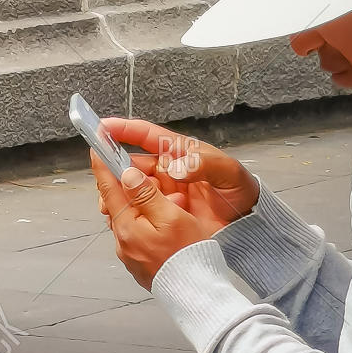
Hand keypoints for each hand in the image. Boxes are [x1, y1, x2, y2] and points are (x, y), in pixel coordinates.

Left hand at [92, 157, 214, 290]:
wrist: (198, 295)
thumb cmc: (189, 257)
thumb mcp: (172, 217)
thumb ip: (146, 194)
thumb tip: (126, 174)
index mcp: (126, 226)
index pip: (108, 187)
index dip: (102, 164)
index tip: (97, 147)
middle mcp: (121, 240)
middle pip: (117, 202)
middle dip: (131, 186)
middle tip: (155, 181)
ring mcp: (128, 253)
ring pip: (129, 218)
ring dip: (143, 206)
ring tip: (171, 205)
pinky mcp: (138, 262)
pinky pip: (137, 234)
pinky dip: (148, 223)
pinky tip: (167, 226)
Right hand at [101, 117, 259, 234]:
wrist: (250, 224)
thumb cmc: (239, 190)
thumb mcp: (228, 172)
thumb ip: (203, 166)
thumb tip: (172, 169)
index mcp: (178, 151)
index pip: (145, 135)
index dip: (122, 129)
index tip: (101, 128)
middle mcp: (165, 169)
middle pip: (131, 164)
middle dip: (113, 168)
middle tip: (102, 179)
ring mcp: (162, 192)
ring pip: (131, 187)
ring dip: (118, 193)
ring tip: (110, 204)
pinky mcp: (162, 213)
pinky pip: (139, 209)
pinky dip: (128, 211)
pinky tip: (121, 217)